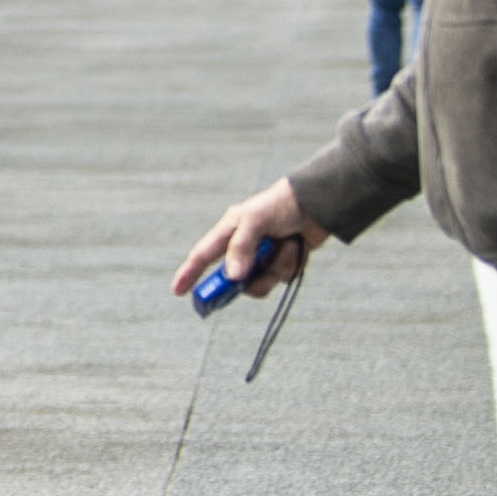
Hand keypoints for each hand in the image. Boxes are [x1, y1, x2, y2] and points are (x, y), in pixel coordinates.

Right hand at [174, 178, 326, 301]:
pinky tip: (298, 248)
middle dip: (242, 280)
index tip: (177, 291)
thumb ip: (241, 248)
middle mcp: (243, 246)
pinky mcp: (282, 264)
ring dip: (275, 268)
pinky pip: (279, 279)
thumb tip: (233, 277)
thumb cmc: (282, 205)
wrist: (319, 204)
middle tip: (246, 279)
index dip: (189, 273)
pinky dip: (289, 266)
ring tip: (287, 247)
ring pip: (259, 282)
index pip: (203, 255)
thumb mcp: (256, 220)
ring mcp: (263, 257)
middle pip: (232, 277)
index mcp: (229, 231)